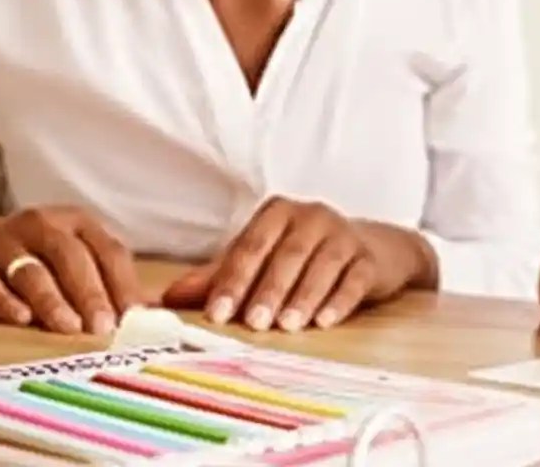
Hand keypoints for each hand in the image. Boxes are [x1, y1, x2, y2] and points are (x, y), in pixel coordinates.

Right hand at [0, 207, 141, 334]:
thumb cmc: (31, 255)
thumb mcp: (71, 257)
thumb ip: (108, 280)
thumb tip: (154, 312)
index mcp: (76, 222)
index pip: (109, 251)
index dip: (123, 285)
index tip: (134, 319)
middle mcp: (42, 224)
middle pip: (72, 257)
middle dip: (90, 294)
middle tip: (102, 329)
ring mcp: (2, 241)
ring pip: (31, 270)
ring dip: (53, 300)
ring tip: (69, 328)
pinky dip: (5, 300)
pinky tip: (20, 319)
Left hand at [162, 198, 436, 331]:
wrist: (373, 248)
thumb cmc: (305, 255)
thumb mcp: (263, 259)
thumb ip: (218, 276)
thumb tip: (166, 299)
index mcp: (277, 213)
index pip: (250, 247)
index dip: (232, 280)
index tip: (218, 313)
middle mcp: (311, 216)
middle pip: (287, 255)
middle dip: (269, 291)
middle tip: (254, 323)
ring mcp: (344, 235)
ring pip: (322, 265)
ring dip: (304, 297)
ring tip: (288, 326)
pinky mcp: (369, 258)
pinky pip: (354, 278)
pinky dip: (339, 300)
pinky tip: (325, 321)